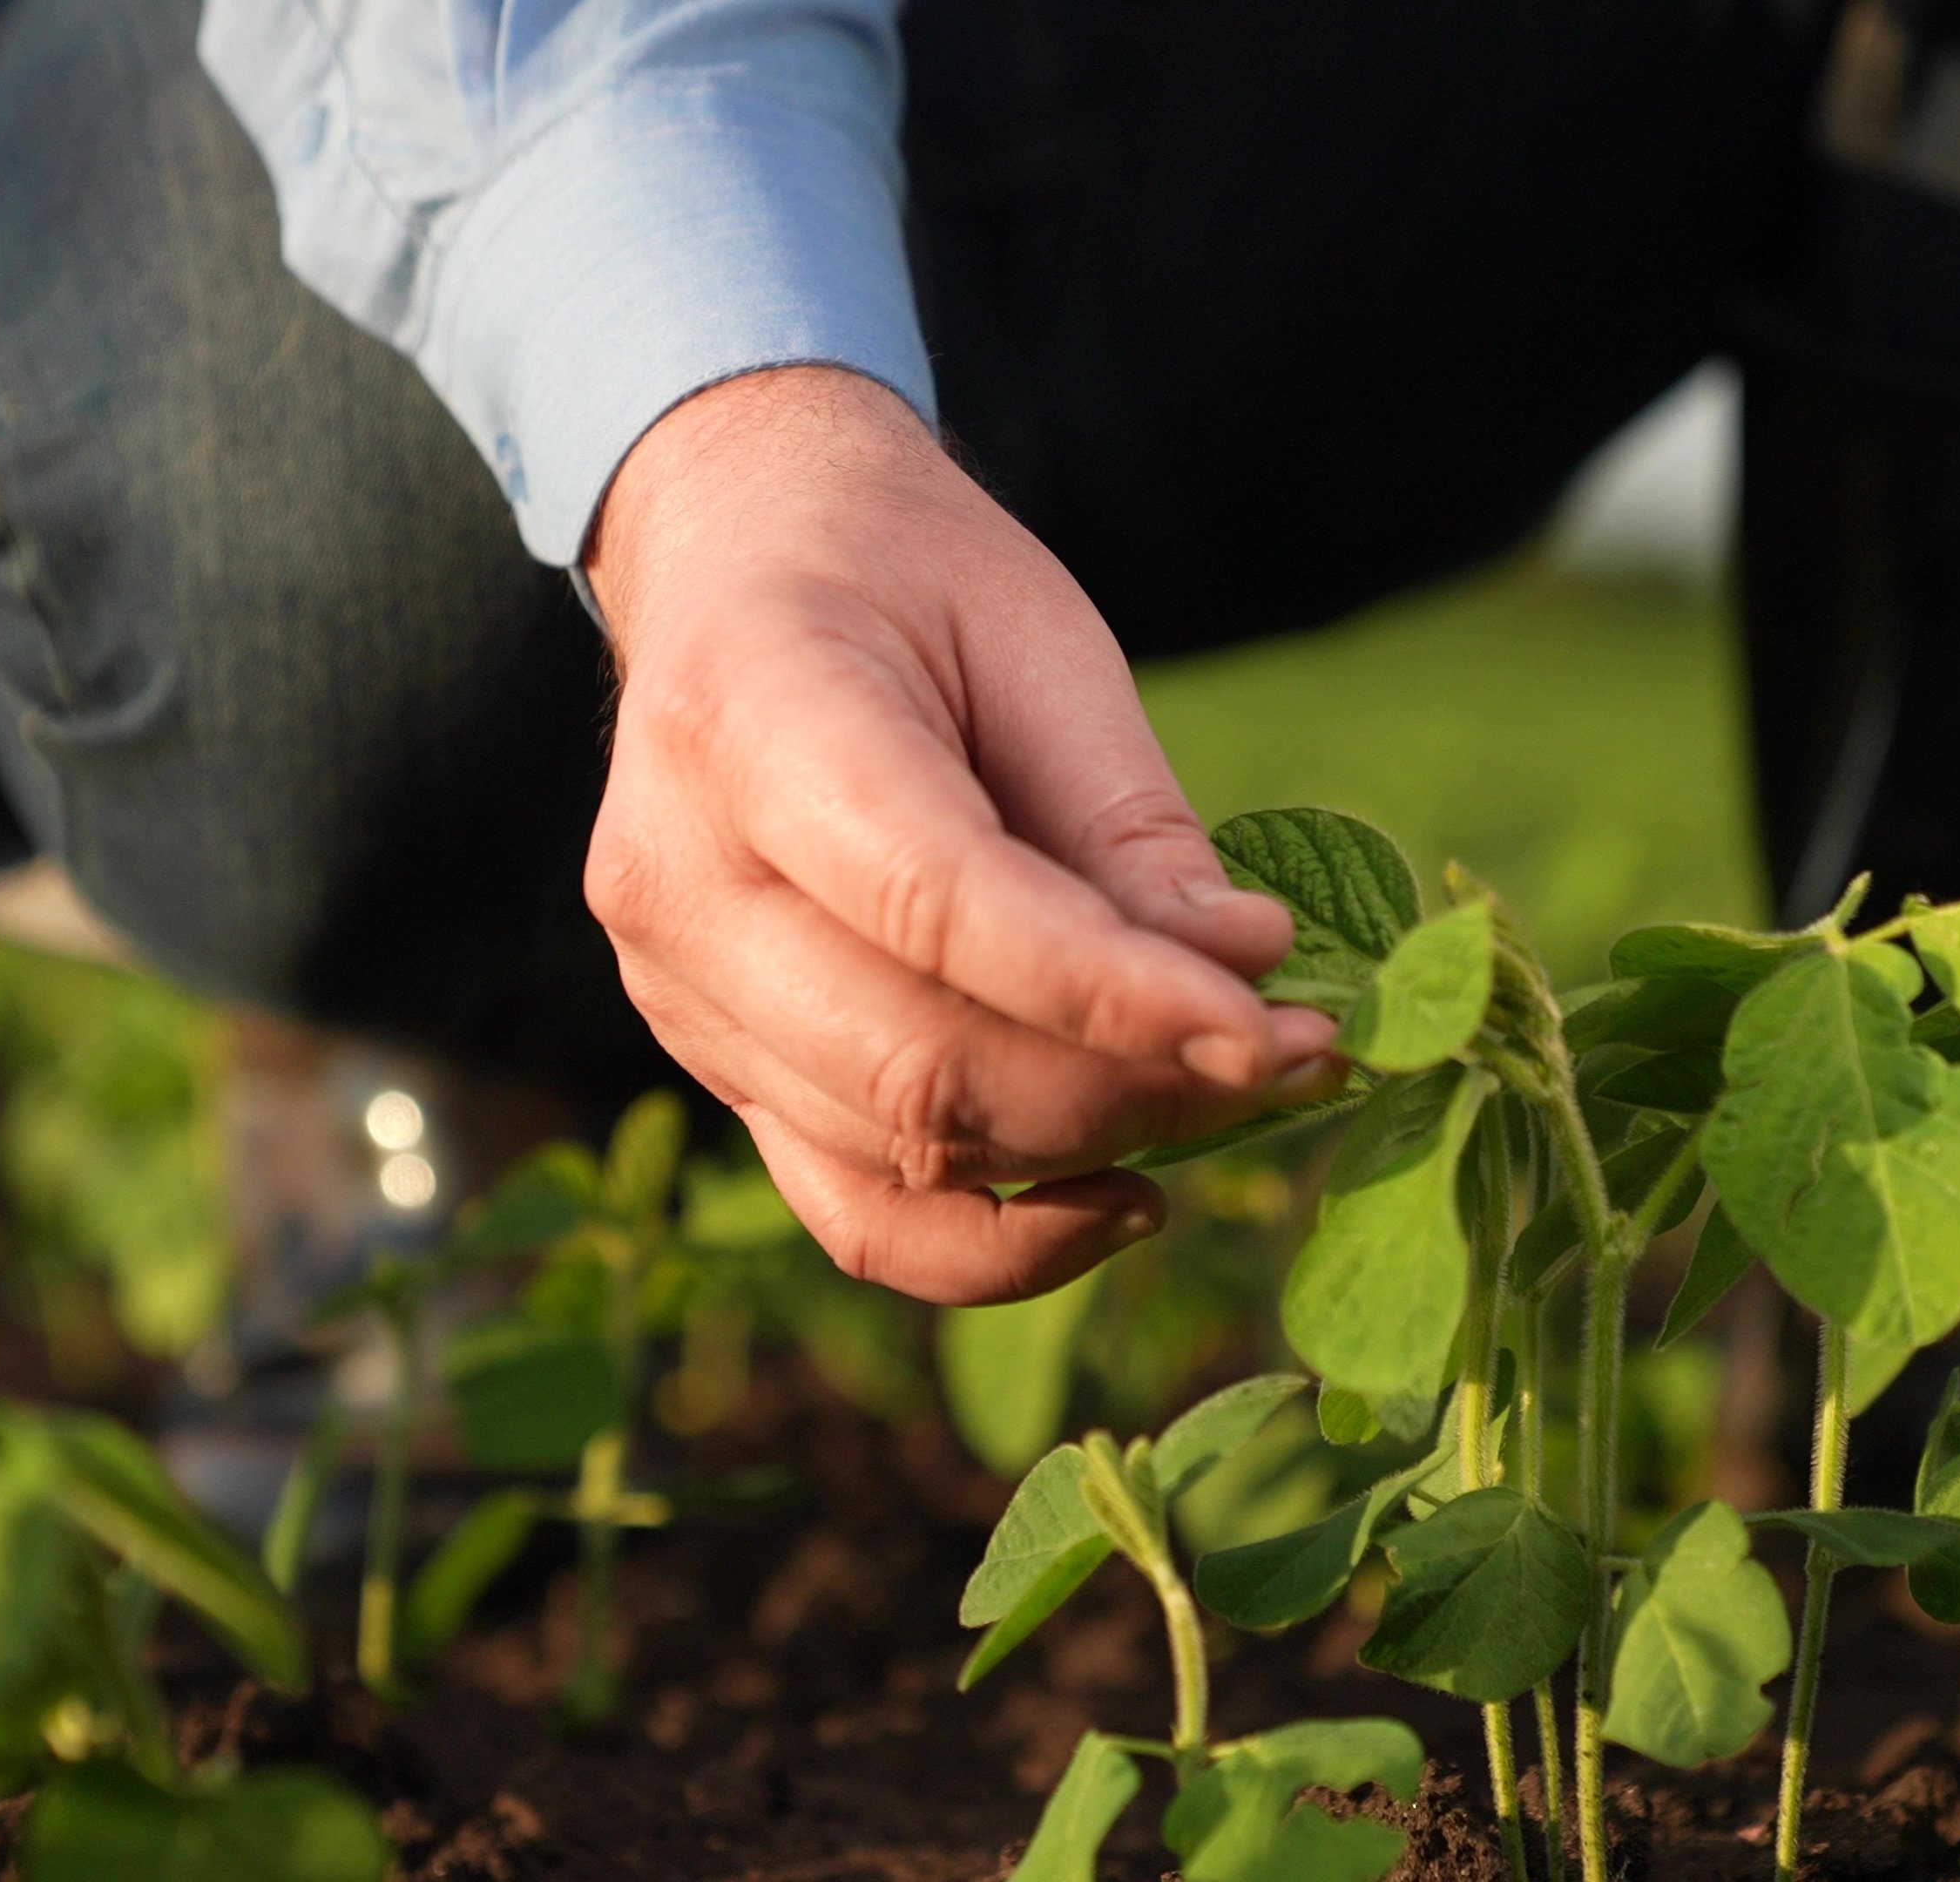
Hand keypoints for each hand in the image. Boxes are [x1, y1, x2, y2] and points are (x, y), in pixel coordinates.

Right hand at [580, 367, 1336, 1303]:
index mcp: (744, 716)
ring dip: (1089, 1150)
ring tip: (1227, 1091)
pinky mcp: (713, 1062)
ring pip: (897, 1148)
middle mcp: (676, 874)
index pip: (933, 900)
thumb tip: (1240, 975)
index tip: (1269, 1025)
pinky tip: (1121, 1198)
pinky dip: (997, 1242)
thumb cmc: (903, 579)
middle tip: (1285, 1057)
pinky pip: (853, 1210)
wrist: (737, 564)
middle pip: (911, 1058)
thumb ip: (1126, 818)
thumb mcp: (1037, 638)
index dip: (1109, 988)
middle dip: (1124, 1087)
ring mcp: (675, 989)